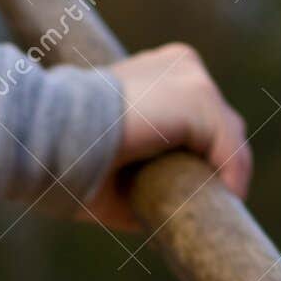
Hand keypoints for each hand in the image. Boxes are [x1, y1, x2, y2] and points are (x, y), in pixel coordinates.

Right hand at [86, 43, 251, 229]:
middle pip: (222, 124)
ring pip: (229, 135)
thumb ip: (148, 176)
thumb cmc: (69, 158)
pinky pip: (231, 146)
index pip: (201, 116)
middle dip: (221, 168)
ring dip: (228, 176)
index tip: (201, 200)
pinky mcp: (197, 98)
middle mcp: (178, 64)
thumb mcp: (117, 163)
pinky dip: (232, 178)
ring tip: (216, 216)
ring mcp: (190, 76)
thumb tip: (172, 217)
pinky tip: (225, 206)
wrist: (48, 139)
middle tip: (211, 212)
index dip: (208, 159)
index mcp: (157, 71)